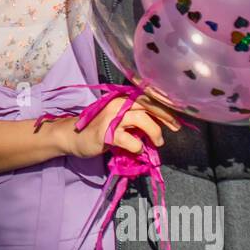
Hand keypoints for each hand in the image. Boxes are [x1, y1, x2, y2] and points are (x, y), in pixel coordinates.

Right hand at [56, 95, 180, 158]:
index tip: (176, 121)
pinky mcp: (106, 133)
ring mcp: (111, 117)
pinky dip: (137, 146)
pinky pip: (130, 140)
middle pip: (148, 104)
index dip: (164, 109)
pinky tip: (136, 149)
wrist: (73, 137)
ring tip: (157, 142)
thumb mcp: (118, 121)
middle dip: (165, 116)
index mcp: (122, 100)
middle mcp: (118, 104)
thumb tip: (159, 127)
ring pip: (141, 120)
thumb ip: (136, 121)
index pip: (148, 99)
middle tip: (175, 127)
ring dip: (154, 132)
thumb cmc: (98, 129)